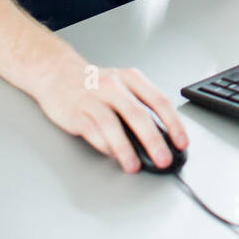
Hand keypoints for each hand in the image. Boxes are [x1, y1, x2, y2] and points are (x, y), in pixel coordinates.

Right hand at [32, 50, 187, 172]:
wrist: (57, 73)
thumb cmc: (94, 84)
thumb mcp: (122, 86)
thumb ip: (140, 106)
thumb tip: (161, 137)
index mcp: (131, 78)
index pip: (159, 100)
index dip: (173, 123)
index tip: (181, 142)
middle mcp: (113, 85)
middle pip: (137, 114)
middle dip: (153, 140)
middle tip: (163, 158)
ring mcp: (93, 97)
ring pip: (112, 124)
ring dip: (125, 148)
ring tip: (134, 165)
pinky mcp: (75, 111)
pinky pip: (92, 131)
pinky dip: (104, 145)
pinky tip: (113, 155)